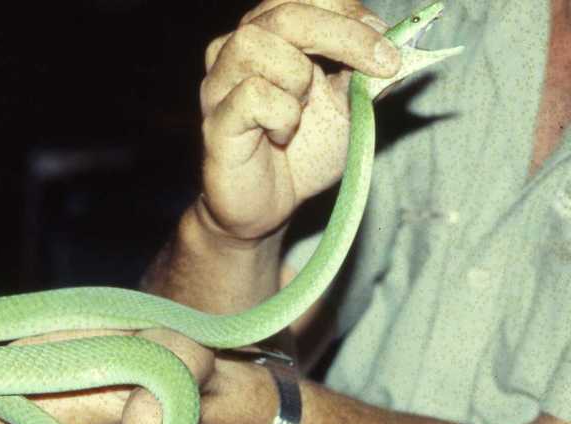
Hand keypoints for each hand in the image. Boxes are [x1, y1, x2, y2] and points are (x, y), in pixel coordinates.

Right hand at [199, 0, 398, 242]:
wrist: (270, 206)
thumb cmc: (304, 150)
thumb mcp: (350, 104)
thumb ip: (370, 72)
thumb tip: (406, 43)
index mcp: (269, 34)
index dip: (348, 10)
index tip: (386, 41)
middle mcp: (236, 48)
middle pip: (285, 12)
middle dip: (343, 34)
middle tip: (382, 62)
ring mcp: (220, 83)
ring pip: (259, 45)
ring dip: (299, 77)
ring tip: (302, 110)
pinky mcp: (215, 118)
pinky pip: (253, 95)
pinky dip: (283, 116)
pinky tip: (282, 136)